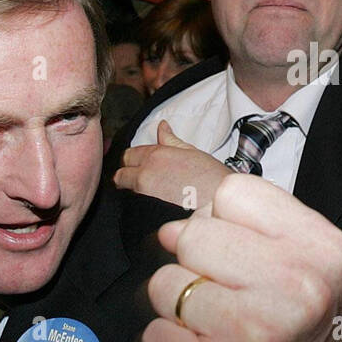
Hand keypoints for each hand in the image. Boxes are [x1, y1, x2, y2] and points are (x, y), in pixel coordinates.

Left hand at [114, 120, 231, 207]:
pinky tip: (153, 207)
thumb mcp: (193, 153)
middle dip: (127, 175)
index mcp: (157, 155)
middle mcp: (146, 173)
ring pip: (125, 190)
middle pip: (121, 173)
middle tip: (141, 180)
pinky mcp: (145, 214)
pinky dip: (137, 206)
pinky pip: (132, 207)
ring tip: (149, 194)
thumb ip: (171, 140)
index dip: (134, 160)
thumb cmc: (213, 180)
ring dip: (131, 190)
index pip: (129, 154)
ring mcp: (144, 195)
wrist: (221, 207)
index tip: (140, 165)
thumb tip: (162, 127)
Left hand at [142, 173, 341, 341]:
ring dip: (177, 311)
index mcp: (321, 248)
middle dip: (194, 267)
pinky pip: (151, 333)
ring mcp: (254, 332)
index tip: (233, 252)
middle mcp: (297, 285)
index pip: (229, 193)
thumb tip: (164, 179)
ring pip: (162, 284)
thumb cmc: (299, 328)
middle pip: (189, 235)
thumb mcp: (301, 258)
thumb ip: (245, 214)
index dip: (217, 221)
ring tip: (217, 335)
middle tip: (230, 302)